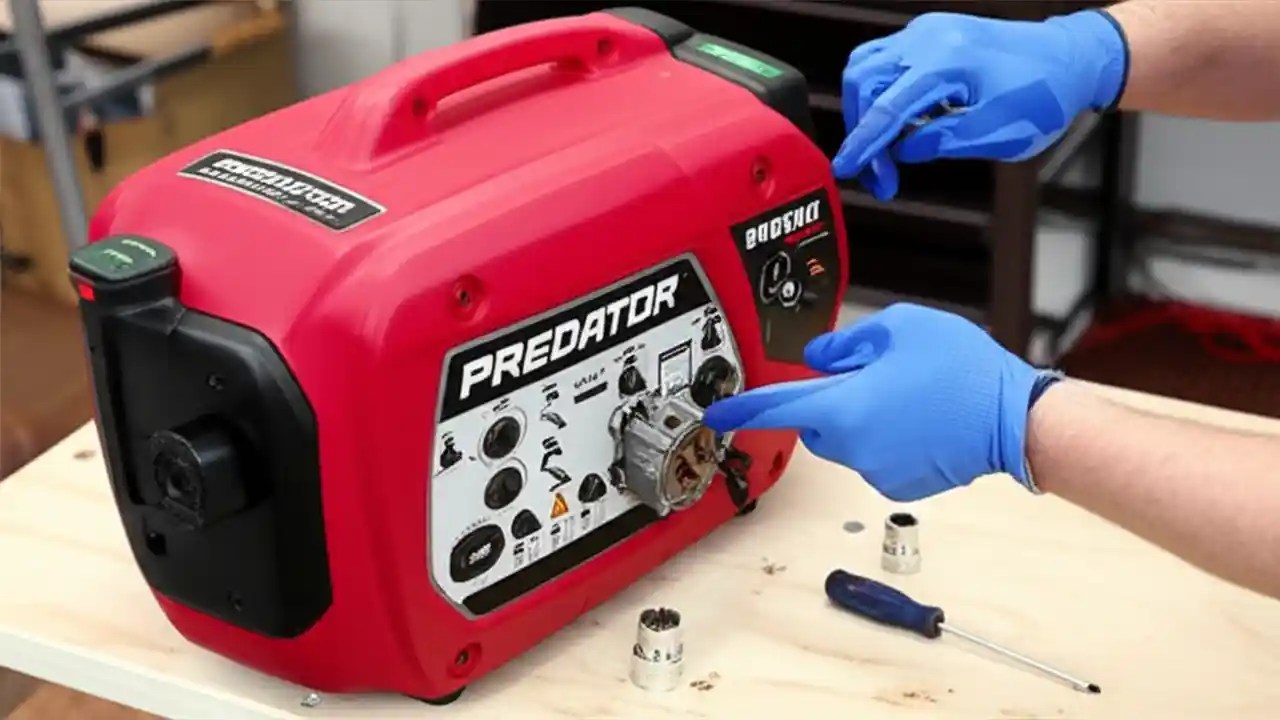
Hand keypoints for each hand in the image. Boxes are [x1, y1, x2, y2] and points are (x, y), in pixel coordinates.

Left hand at [702, 304, 1045, 501]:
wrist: (1015, 420)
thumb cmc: (961, 370)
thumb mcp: (898, 328)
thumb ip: (846, 342)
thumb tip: (819, 358)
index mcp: (844, 408)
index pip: (778, 407)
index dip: (743, 409)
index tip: (717, 413)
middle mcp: (853, 447)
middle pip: (817, 421)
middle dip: (831, 399)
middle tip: (873, 371)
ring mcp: (876, 471)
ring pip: (847, 439)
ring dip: (861, 417)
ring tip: (909, 393)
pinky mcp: (899, 485)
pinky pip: (874, 456)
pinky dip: (885, 437)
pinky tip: (921, 418)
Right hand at [834, 10, 1127, 200]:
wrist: (1073, 58)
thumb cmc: (1044, 96)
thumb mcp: (994, 133)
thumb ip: (938, 142)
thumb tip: (899, 151)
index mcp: (946, 61)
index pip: (886, 108)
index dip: (862, 144)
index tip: (845, 169)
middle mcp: (929, 37)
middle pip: (863, 81)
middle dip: (863, 130)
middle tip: (880, 174)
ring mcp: (928, 30)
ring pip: (867, 66)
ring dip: (867, 109)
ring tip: (888, 148)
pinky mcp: (932, 33)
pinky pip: (887, 60)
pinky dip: (883, 92)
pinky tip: (904, 121)